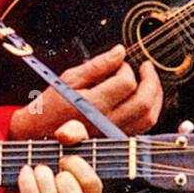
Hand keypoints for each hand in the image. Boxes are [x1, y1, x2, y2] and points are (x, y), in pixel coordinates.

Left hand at [6, 120, 103, 192]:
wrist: (27, 165)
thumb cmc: (56, 155)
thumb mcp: (70, 137)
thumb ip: (74, 130)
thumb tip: (65, 137)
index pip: (92, 185)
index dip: (79, 167)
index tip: (67, 157)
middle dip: (62, 179)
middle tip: (55, 165)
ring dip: (42, 175)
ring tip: (39, 167)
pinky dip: (26, 181)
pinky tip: (26, 172)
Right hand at [9, 44, 162, 138]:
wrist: (39, 133)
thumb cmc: (50, 106)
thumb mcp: (68, 79)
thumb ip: (96, 65)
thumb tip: (120, 51)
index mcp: (94, 105)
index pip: (126, 82)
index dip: (126, 68)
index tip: (119, 63)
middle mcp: (107, 123)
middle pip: (144, 101)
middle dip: (150, 80)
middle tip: (146, 66)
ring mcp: (113, 135)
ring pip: (148, 117)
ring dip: (155, 96)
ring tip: (149, 81)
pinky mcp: (115, 141)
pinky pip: (143, 127)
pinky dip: (149, 110)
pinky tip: (142, 98)